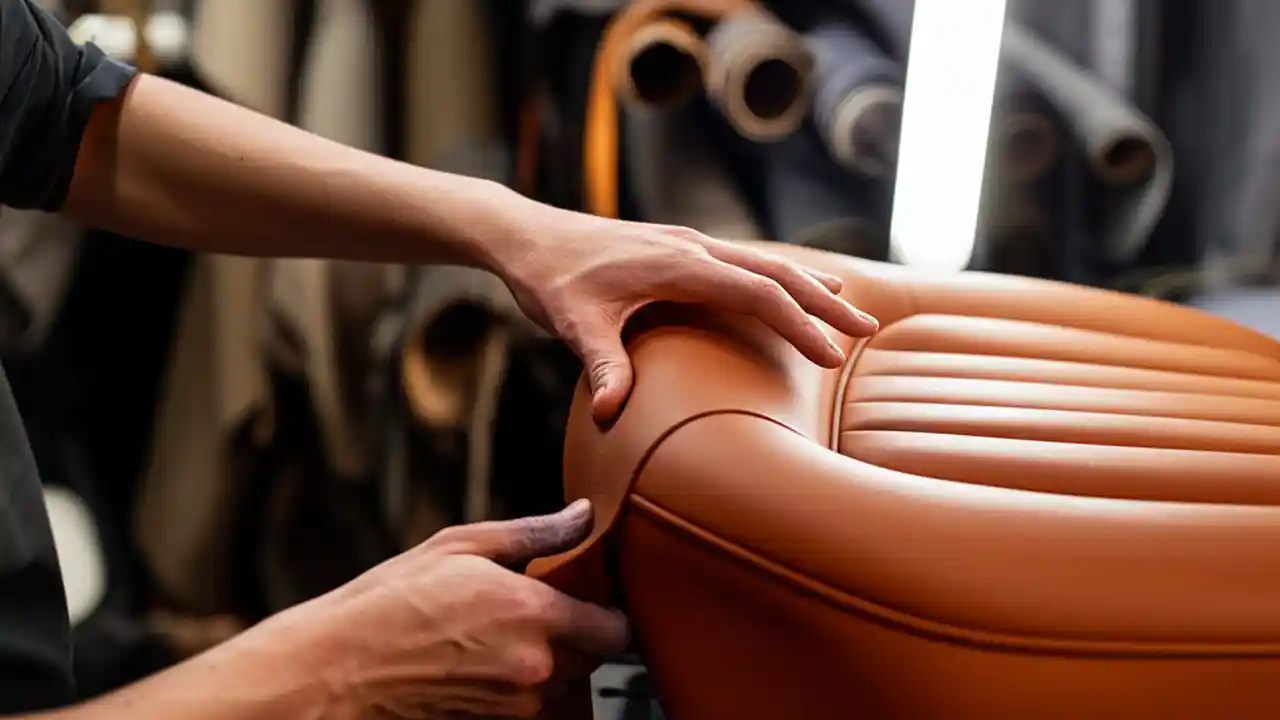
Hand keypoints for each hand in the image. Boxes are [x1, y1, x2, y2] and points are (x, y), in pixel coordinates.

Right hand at [263, 500, 626, 718]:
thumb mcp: (460, 546)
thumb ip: (535, 533)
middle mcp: (535, 669)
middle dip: (577, 639)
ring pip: (566, 691)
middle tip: (537, 617)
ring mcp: (516, 709)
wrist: (336, 671)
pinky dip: (523, 697)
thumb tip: (584, 515)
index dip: (606, 613)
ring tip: (503, 644)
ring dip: (551, 669)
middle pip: (594, 661)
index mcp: (534, 614)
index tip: (589, 602)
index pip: (616, 628)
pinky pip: (534, 715)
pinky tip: (487, 672)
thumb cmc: (388, 604)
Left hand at [498, 206, 879, 421]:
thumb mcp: (573, 325)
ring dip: (806, 284)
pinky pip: (741, 260)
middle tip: (867, 331)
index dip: (798, 325)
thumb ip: (602, 365)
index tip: (832, 356)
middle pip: (775, 273)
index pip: (757, 294)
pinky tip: (786, 287)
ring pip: (763, 261)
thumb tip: (613, 414)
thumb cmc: (550, 280)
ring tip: (848, 306)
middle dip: (824, 302)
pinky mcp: (677, 248)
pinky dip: (775, 275)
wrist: (526, 236)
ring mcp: (687, 244)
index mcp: (679, 264)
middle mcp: (692, 247)